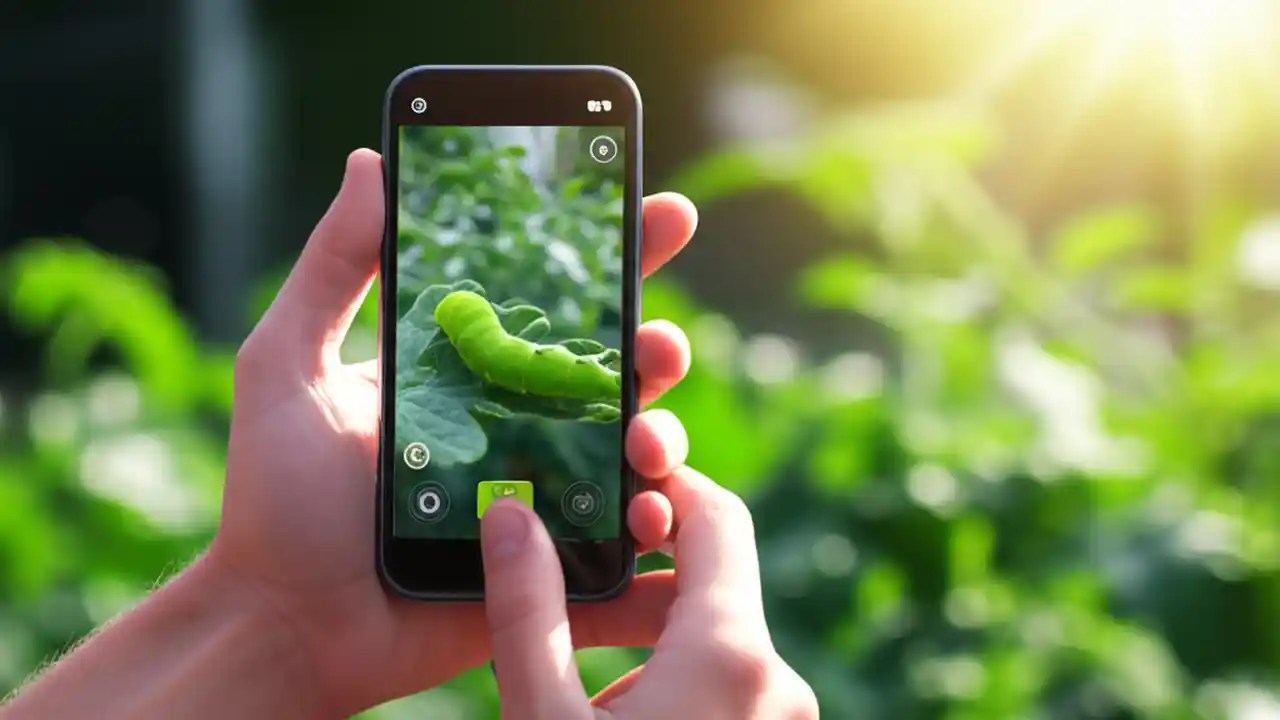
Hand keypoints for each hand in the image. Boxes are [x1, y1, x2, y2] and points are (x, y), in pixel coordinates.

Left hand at [207, 149, 698, 715]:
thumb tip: (370, 161)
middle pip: (613, 375)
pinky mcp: (550, 569)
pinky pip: (622, 548)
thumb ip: (330, 268)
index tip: (664, 215)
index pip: (554, 303)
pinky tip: (656, 522)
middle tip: (659, 344)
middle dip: (655, 348)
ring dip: (660, 438)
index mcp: (465, 372)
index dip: (616, 256)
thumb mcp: (285, 365)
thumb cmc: (275, 499)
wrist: (283, 624)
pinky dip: (656, 534)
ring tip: (644, 443)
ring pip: (632, 456)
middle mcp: (513, 426)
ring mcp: (538, 499)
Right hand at [480, 465, 818, 718]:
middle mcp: (780, 682)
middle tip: (579, 563)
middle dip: (649, 560)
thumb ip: (527, 611)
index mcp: (731, 657)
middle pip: (716, 578)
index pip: (718, 518)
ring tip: (579, 673)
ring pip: (720, 638)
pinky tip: (621, 714)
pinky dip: (681, 678)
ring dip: (658, 629)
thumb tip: (510, 513)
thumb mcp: (542, 718)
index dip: (663, 481)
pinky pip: (730, 687)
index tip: (608, 477)